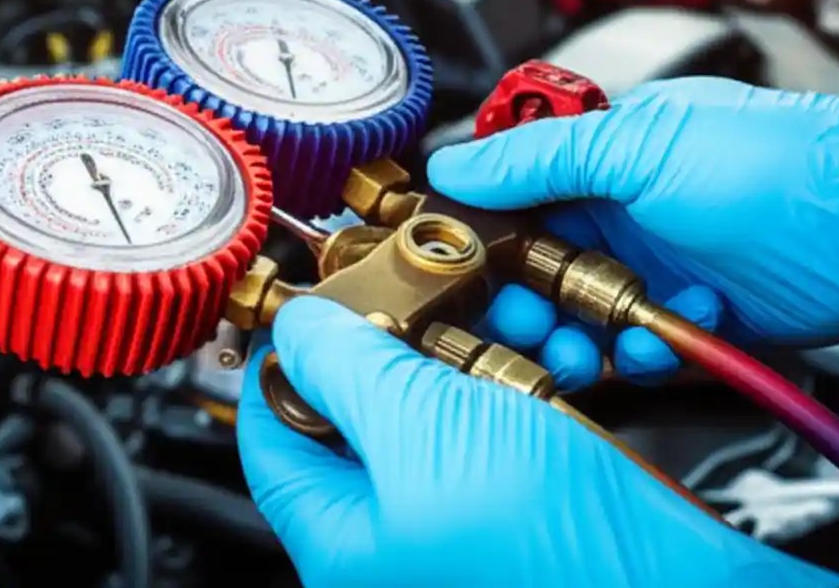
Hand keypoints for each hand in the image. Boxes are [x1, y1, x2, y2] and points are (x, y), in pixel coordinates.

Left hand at [237, 296, 838, 587]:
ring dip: (473, 347)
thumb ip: (347, 369)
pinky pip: (497, 425)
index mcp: (344, 541)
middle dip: (403, 334)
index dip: (286, 354)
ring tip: (512, 317)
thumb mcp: (426, 432)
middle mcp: (395, 542)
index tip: (312, 299)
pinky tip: (553, 359)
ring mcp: (459, 527)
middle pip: (361, 413)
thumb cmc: (565, 551)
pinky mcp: (522, 509)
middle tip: (431, 287)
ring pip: (437, 409)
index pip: (273, 433)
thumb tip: (300, 326)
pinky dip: (518, 380)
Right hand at [429, 78, 838, 388]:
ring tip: (592, 345)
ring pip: (576, 321)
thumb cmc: (776, 164)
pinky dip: (642, 354)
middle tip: (526, 321)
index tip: (459, 271)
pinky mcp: (685, 320)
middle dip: (522, 304)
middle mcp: (618, 214)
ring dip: (576, 338)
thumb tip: (453, 164)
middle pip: (532, 273)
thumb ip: (537, 158)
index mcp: (597, 160)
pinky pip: (632, 353)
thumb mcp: (639, 146)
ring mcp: (652, 268)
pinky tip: (668, 335)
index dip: (479, 242)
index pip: (508, 201)